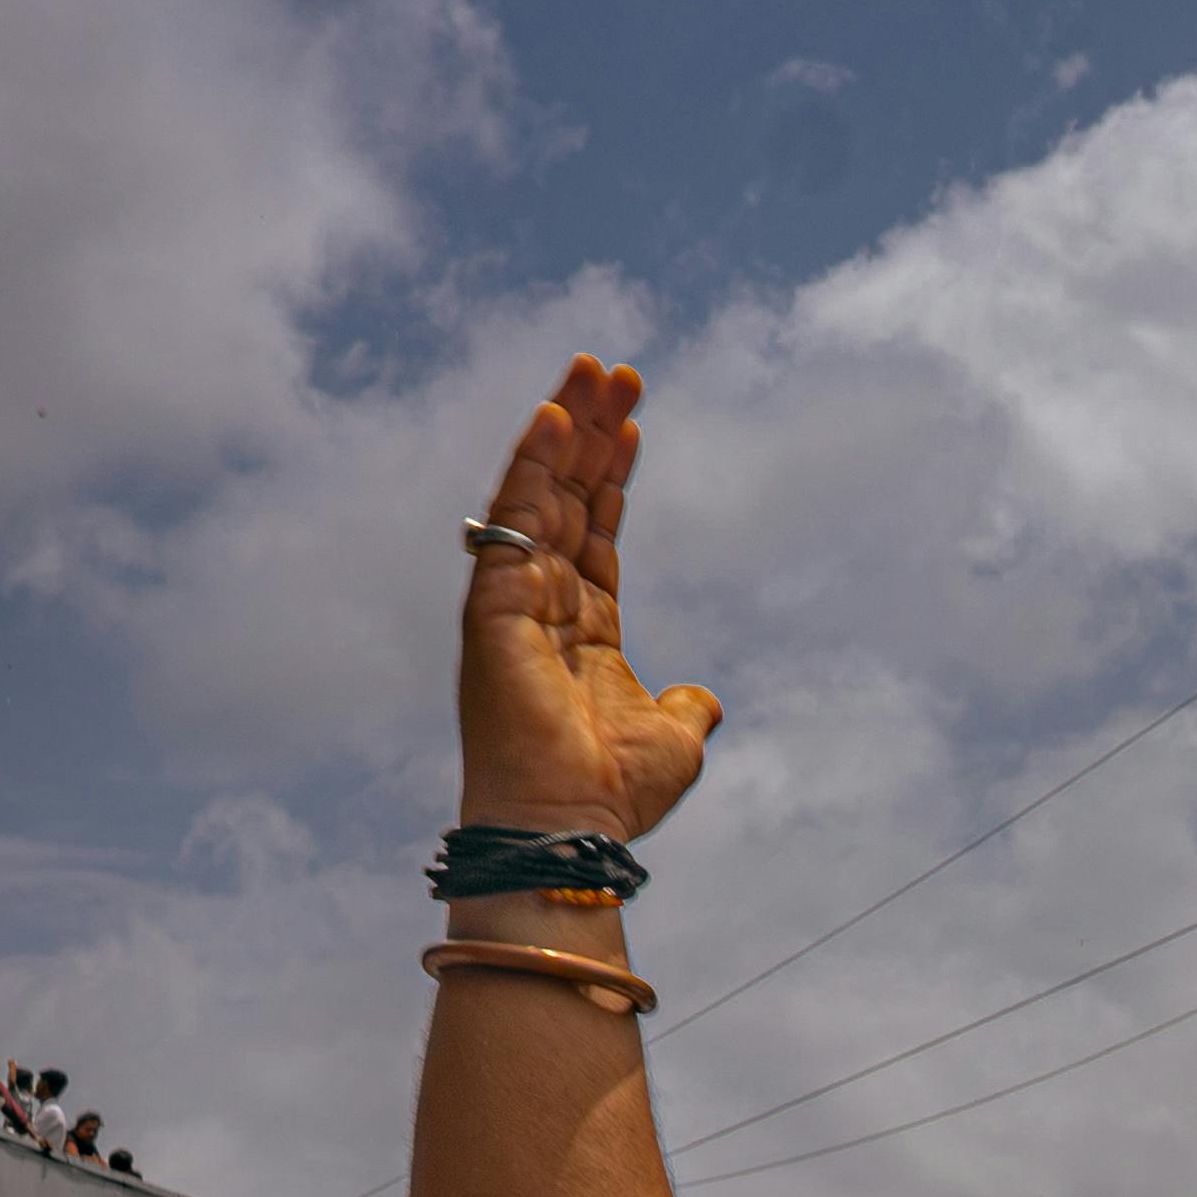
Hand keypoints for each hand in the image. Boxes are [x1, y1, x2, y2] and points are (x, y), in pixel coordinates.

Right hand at [456, 357, 723, 841]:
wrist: (570, 826)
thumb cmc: (611, 793)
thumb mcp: (673, 740)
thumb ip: (685, 709)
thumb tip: (703, 699)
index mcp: (581, 629)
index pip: (596, 533)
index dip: (613, 478)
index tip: (633, 424)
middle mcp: (541, 605)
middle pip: (568, 497)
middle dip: (591, 432)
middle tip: (616, 370)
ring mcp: (513, 600)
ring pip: (542, 493)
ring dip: (565, 428)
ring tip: (593, 369)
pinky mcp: (493, 604)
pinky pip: (514, 518)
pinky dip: (532, 463)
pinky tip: (554, 414)